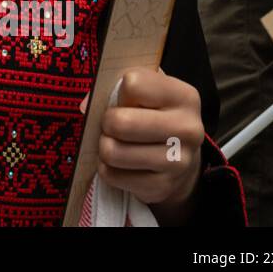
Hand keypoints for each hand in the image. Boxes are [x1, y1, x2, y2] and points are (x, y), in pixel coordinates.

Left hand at [90, 67, 203, 222]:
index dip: (120, 92)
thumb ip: (114, 88)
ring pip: (113, 152)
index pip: (133, 84)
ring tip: (115, 143)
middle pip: (121, 122)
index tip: (125, 100)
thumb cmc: (153, 114)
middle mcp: (188, 129)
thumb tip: (84, 106)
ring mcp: (178, 162)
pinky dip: (108, 169)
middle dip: (107, 122)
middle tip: (112, 125)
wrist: (180, 155)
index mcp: (184, 96)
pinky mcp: (163, 187)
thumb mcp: (144, 92)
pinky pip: (113, 175)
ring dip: (105, 147)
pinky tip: (121, 162)